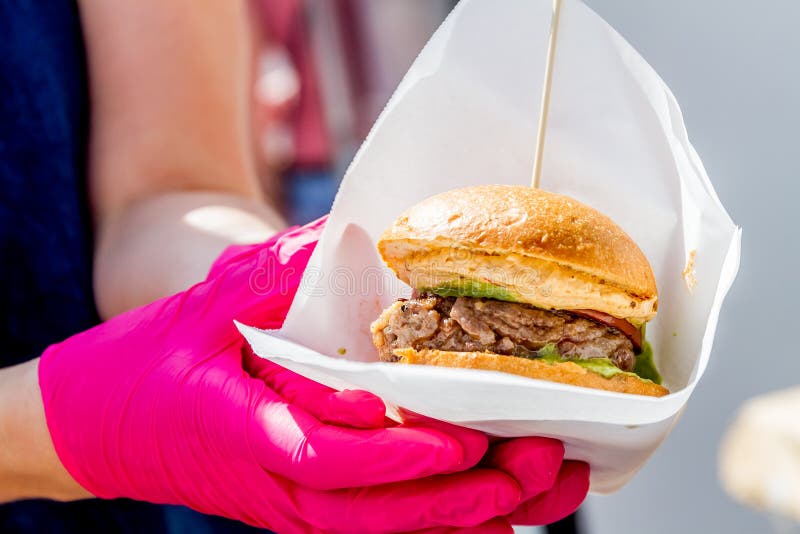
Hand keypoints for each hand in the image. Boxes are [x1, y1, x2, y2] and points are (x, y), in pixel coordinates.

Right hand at [38, 218, 525, 531]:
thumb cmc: (149, 362)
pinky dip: (445, 524)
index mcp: (241, 431)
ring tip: (545, 483)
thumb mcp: (202, 305)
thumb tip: (342, 236)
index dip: (397, 454)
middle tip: (535, 459)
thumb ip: (269, 274)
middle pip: (379, 513)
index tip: (464, 435)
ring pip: (390, 531)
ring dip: (471, 514)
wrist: (101, 423)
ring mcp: (292, 505)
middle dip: (464, 495)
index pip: (327, 460)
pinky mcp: (306, 506)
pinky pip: (382, 529)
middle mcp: (275, 484)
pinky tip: (504, 511)